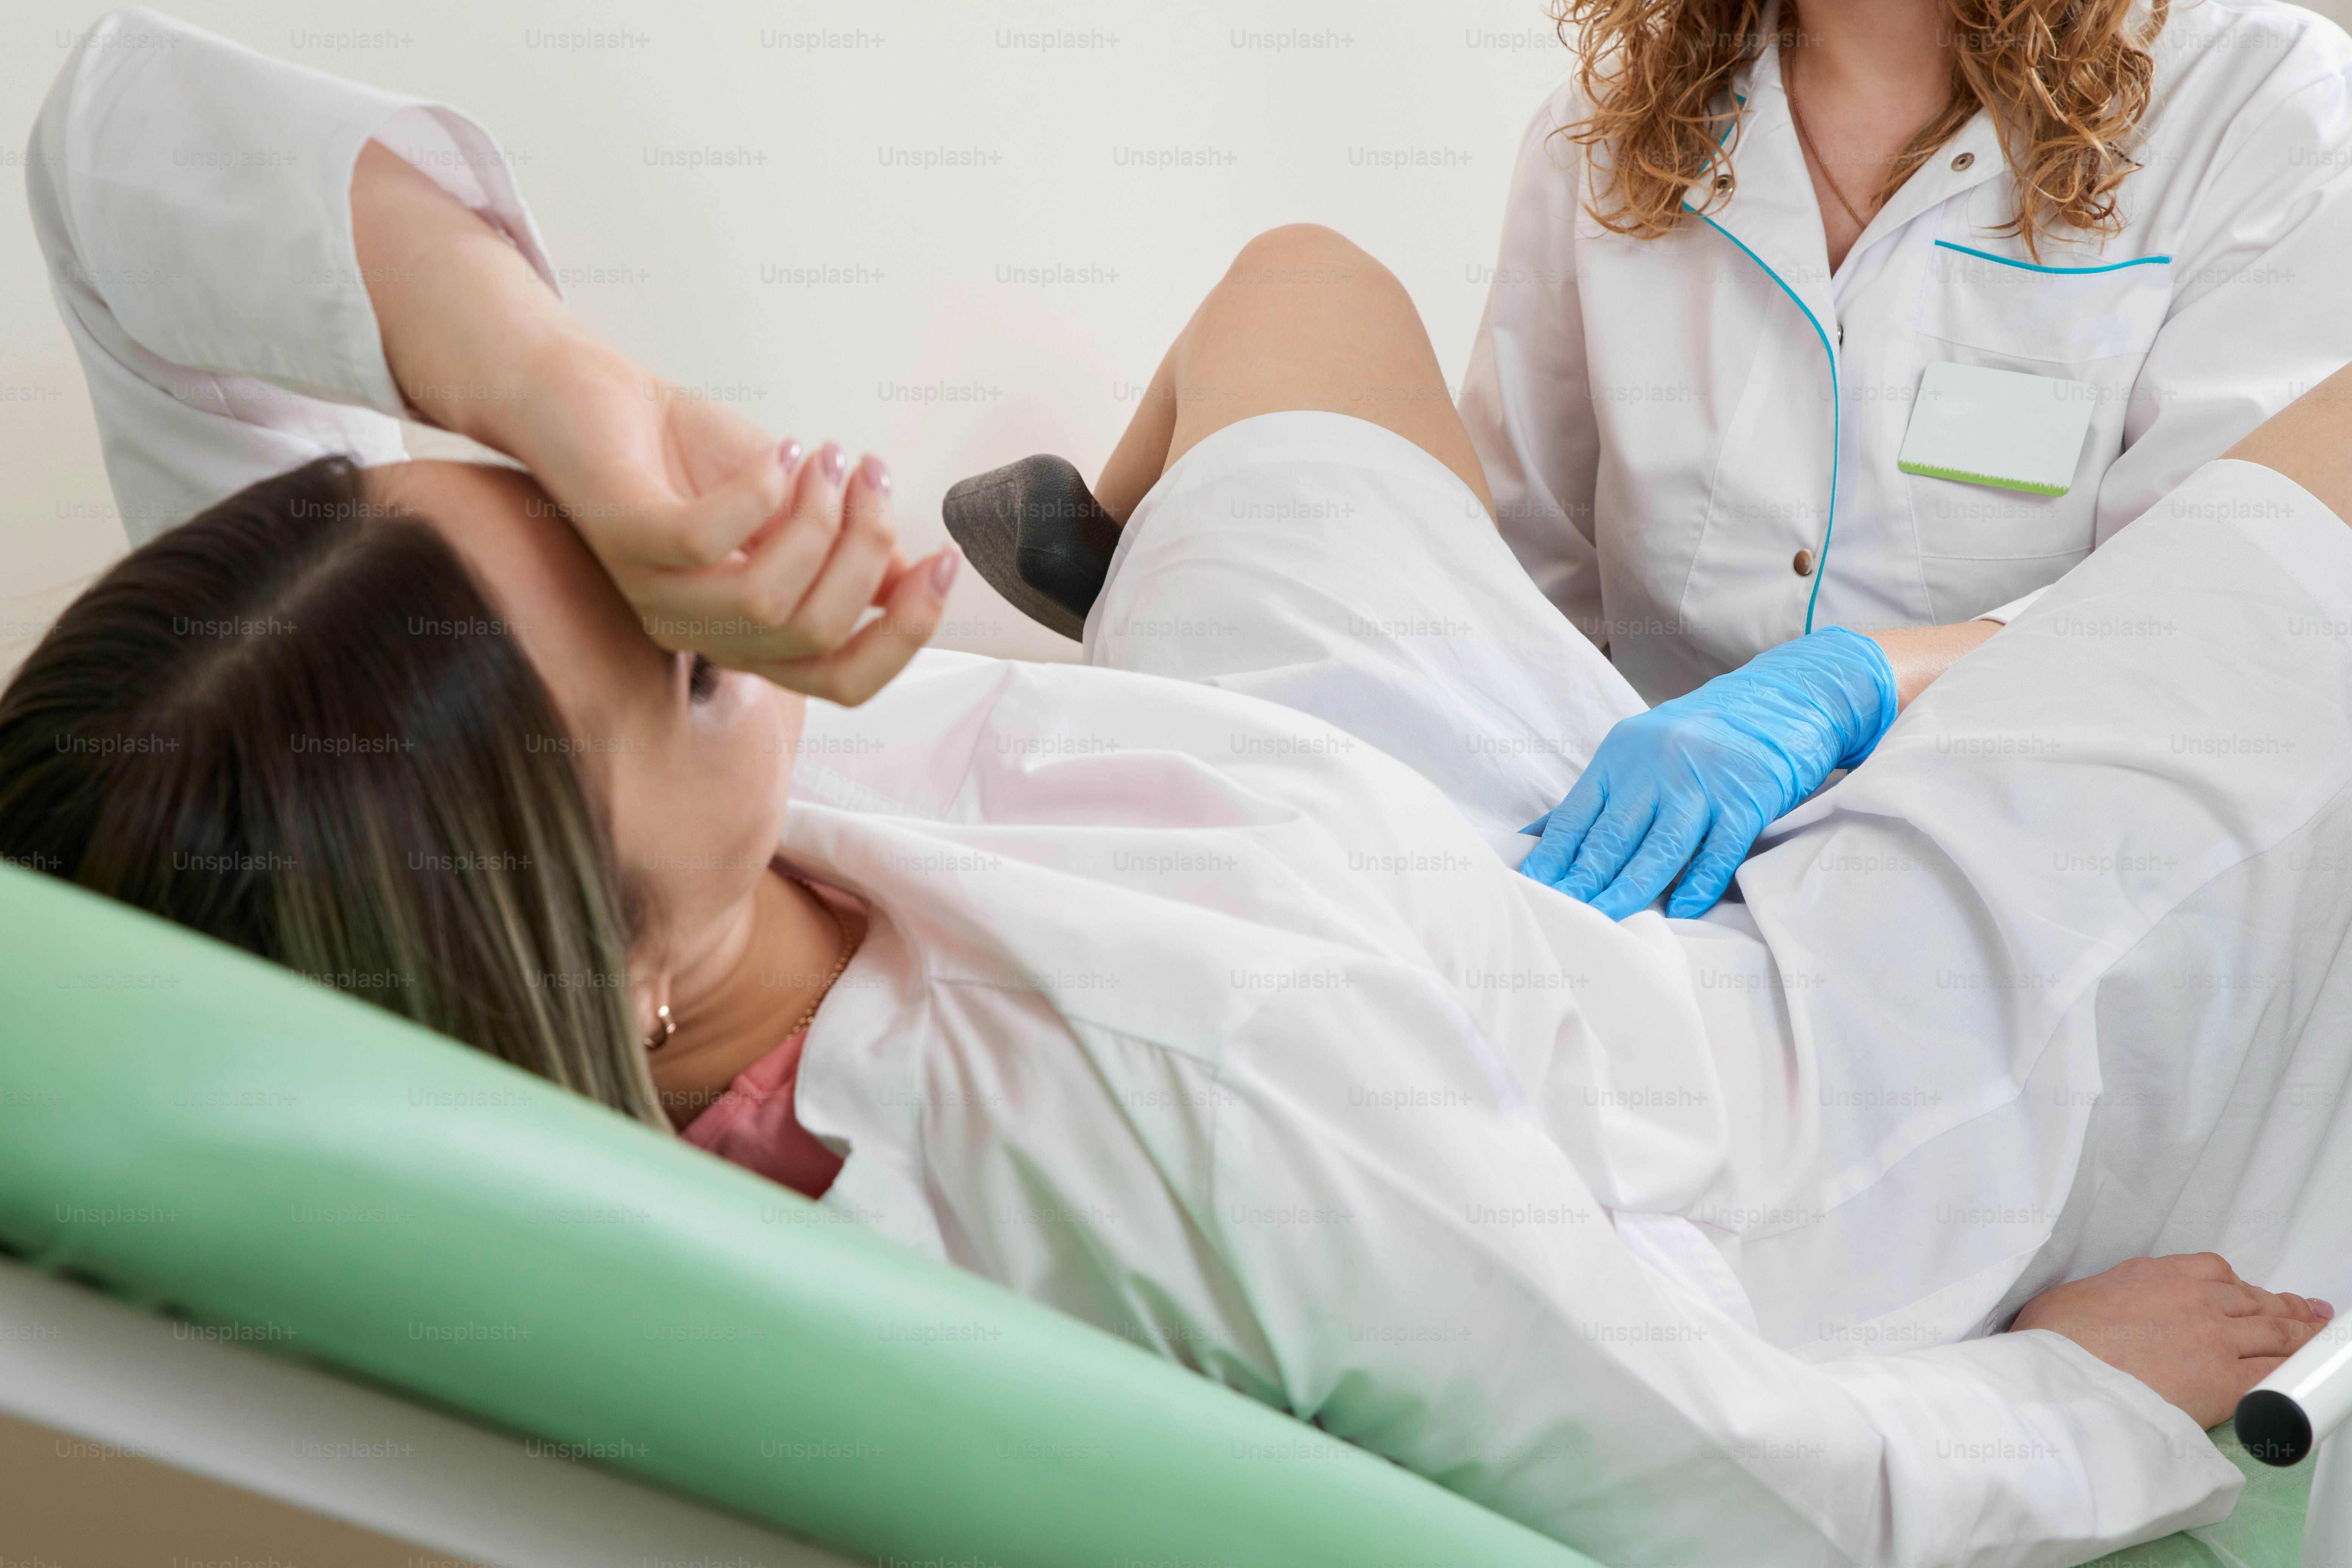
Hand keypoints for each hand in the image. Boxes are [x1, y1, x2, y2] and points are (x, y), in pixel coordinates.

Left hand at [352, 143, 952, 703]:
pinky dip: (762, 492)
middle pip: (818, 635)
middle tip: (872, 475)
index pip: (843, 681)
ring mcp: (655, 592)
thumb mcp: (789, 502)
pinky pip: (709, 541)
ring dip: (820, 518)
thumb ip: (845, 546)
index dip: (908, 632)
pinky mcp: (622, 537)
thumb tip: (917, 572)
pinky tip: (780, 451)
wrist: (581, 392)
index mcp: (746, 635)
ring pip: (770, 599)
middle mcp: (699, 631)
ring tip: (827, 456)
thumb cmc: (683, 452)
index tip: (947, 561)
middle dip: (869, 549)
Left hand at [1519, 627, 1897, 917]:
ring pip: (1660, 847)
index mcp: (1623, 754)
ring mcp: (1704, 782)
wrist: (1789, 696)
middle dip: (1582, 881)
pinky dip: (1701, 882)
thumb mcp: (1642, 750)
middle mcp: (1658, 766)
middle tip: (1558, 916)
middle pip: (1613, 836)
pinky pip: (1720, 849)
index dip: (1552, 856)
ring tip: (1604, 922)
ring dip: (1630, 889)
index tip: (1529, 890)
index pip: (1577, 815)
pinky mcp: (1749, 799)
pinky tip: (1682, 910)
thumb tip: (1537, 835)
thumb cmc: (1707, 732)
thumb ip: (1596, 795)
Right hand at [2012, 1253, 2334, 1428]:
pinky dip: (2294, 1366)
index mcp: (2156, 1273)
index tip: (2248, 1291)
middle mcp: (2192, 1297)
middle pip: (2252, 1299)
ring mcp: (2214, 1336)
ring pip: (2272, 1330)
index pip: (2213, 1270)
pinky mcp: (2225, 1378)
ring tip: (2317, 1332)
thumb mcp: (2078, 1294)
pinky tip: (2304, 1368)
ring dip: (2300, 1332)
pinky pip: (2273, 1369)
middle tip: (2306, 1310)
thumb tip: (2110, 1309)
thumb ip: (2111, 1293)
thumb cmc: (2057, 1339)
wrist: (2065, 1374)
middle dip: (2284, 1305)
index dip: (2238, 1284)